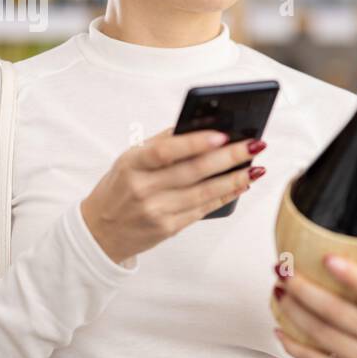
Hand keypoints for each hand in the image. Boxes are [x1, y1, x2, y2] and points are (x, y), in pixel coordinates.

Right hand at [80, 127, 266, 264]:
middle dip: (229, 157)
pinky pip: (203, 210)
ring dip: (235, 179)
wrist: (99, 233)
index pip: (166, 151)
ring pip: (204, 193)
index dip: (195, 143)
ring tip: (256, 167)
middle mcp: (143, 189)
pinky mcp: (168, 229)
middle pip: (193, 172)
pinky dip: (225, 196)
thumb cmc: (119, 188)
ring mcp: (156, 211)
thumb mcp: (128, 161)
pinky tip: (241, 184)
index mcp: (132, 165)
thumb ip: (160, 143)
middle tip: (255, 145)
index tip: (223, 134)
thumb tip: (199, 125)